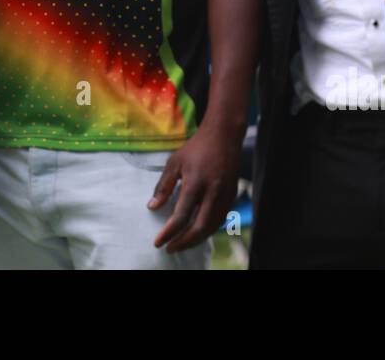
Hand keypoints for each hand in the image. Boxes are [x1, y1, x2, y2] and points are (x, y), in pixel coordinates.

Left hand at [148, 124, 241, 253]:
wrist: (224, 136)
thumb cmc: (196, 148)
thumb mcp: (174, 162)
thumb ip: (164, 186)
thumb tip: (152, 207)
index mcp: (196, 182)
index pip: (182, 215)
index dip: (169, 232)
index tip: (158, 242)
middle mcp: (213, 191)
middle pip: (199, 226)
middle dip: (183, 242)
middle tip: (169, 249)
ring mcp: (225, 195)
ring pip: (212, 226)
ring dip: (196, 239)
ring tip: (181, 244)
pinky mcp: (232, 196)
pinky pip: (220, 220)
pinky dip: (208, 230)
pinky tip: (197, 233)